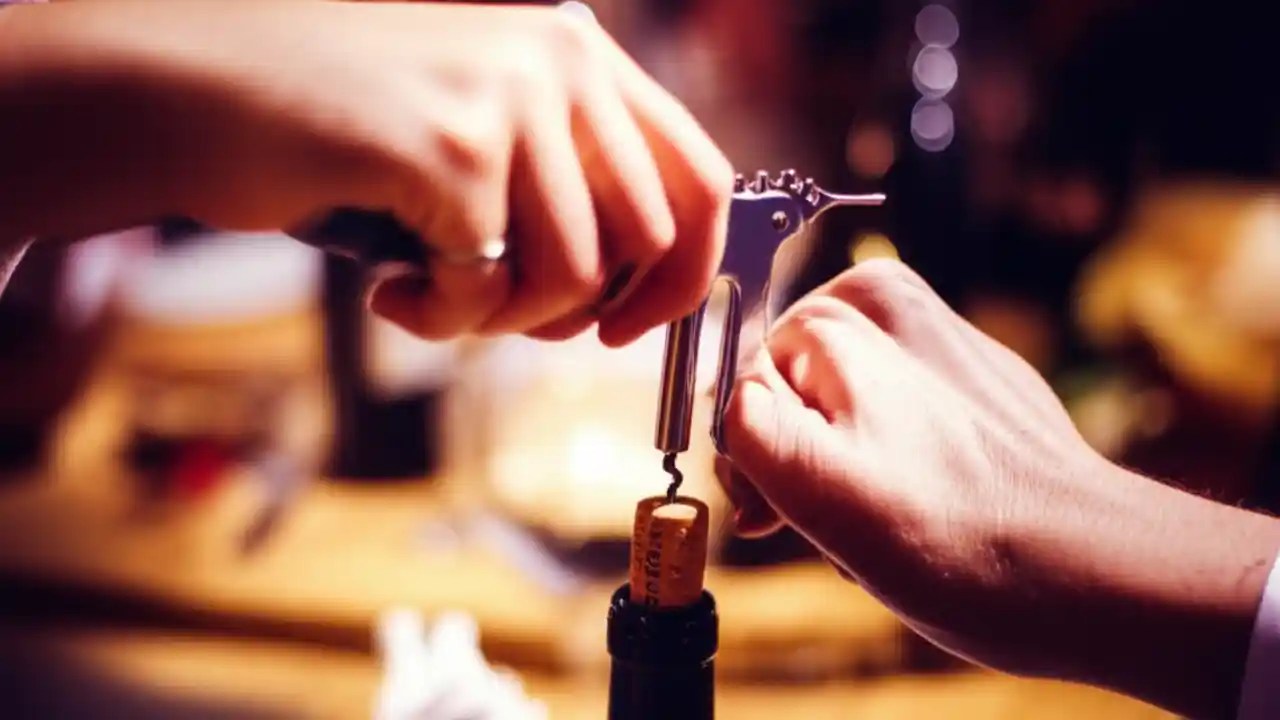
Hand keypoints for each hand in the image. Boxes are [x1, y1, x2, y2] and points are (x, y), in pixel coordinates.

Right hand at [0, 1, 730, 343]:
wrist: (198, 87)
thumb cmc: (338, 129)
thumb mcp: (477, 138)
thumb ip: (562, 189)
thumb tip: (633, 294)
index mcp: (579, 56)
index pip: (700, 177)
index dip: (686, 274)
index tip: (627, 326)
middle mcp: (558, 62)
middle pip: (647, 242)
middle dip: (579, 312)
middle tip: (502, 312)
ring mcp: (506, 100)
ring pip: (575, 277)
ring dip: (501, 320)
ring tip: (431, 293)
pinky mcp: (450, 151)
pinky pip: (491, 291)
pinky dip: (442, 320)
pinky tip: (395, 290)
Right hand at [722, 259, 1279, 718]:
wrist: (1092, 573)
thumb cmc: (958, 539)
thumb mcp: (819, 485)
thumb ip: (750, 423)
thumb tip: (737, 403)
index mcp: (856, 310)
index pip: (749, 372)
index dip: (747, 448)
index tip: (765, 512)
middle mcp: (903, 310)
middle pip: (796, 384)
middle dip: (795, 456)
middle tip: (813, 525)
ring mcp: (950, 350)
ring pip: (844, 408)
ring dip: (839, 470)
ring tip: (869, 527)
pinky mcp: (983, 393)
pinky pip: (900, 422)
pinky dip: (891, 470)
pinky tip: (916, 518)